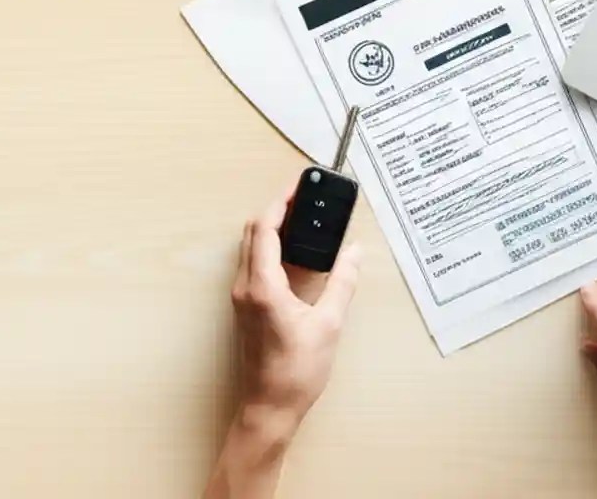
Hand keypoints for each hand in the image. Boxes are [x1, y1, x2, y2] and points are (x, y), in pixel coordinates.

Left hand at [231, 189, 361, 430]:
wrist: (269, 408)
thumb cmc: (295, 372)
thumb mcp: (329, 324)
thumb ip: (342, 283)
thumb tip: (354, 253)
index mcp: (263, 287)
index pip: (265, 229)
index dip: (281, 203)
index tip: (298, 188)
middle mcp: (245, 288)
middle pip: (253, 233)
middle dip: (275, 210)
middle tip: (302, 199)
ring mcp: (242, 298)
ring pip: (250, 248)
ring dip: (271, 228)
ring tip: (300, 220)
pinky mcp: (246, 308)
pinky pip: (253, 265)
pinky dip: (269, 249)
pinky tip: (293, 254)